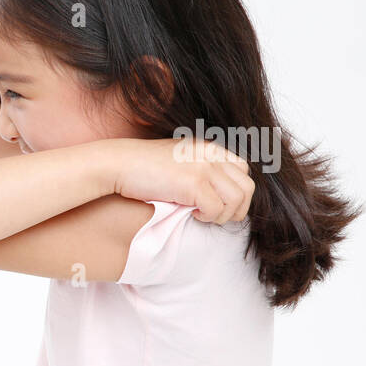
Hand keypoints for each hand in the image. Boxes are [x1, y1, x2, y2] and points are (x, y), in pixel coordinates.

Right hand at [113, 138, 254, 223]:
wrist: (118, 164)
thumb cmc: (140, 167)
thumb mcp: (177, 160)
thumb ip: (197, 168)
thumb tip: (213, 192)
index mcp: (209, 148)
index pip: (243, 171)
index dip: (236, 192)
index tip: (218, 205)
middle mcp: (211, 155)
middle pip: (247, 187)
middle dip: (236, 209)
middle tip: (215, 217)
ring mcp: (204, 168)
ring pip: (236, 200)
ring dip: (221, 215)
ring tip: (202, 216)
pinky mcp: (194, 183)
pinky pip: (215, 209)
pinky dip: (206, 217)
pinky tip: (191, 214)